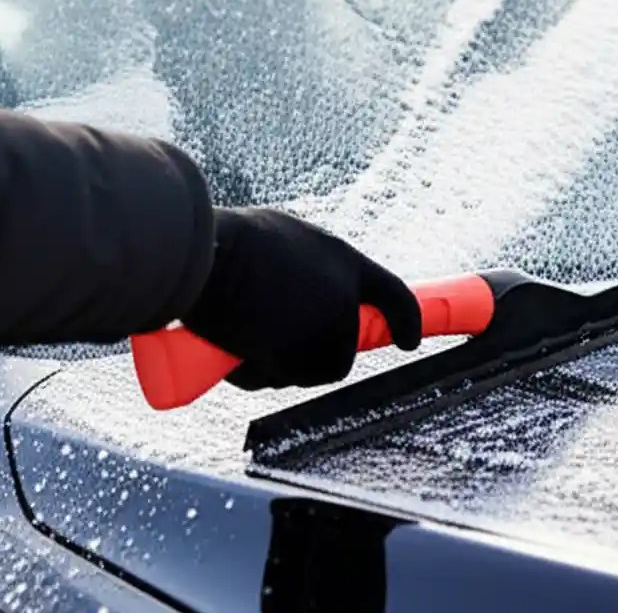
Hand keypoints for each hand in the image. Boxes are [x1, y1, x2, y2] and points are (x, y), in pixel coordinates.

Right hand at [180, 207, 421, 389]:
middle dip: (311, 350)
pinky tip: (233, 347)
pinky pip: (278, 378)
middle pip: (342, 346)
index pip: (394, 295)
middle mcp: (344, 300)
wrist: (208, 258)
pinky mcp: (299, 359)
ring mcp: (325, 332)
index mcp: (344, 261)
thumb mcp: (280, 240)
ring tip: (242, 329)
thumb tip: (292, 301)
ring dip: (278, 362)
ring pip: (307, 368)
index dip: (405, 319)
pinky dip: (258, 373)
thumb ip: (302, 269)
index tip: (410, 340)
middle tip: (271, 335)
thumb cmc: (231, 243)